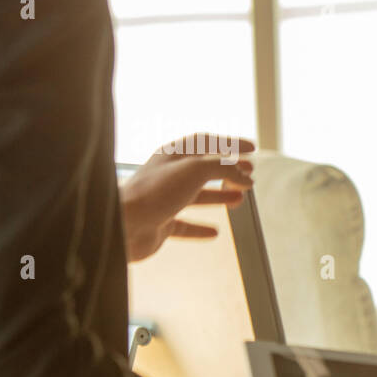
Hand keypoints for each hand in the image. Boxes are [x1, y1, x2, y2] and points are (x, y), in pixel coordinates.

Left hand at [119, 133, 255, 261]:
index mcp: (172, 154)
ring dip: (220, 196)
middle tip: (250, 176)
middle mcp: (168, 174)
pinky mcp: (161, 223)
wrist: (124, 224)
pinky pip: (184, 225)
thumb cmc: (156, 192)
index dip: (230, 144)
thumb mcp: (196, 169)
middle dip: (228, 170)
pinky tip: (214, 233)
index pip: (206, 142)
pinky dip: (201, 227)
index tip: (252, 150)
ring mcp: (164, 199)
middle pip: (203, 168)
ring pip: (197, 196)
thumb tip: (245, 177)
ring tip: (240, 200)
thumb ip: (224, 168)